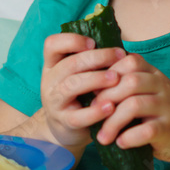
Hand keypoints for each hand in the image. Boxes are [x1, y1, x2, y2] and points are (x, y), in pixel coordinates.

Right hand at [40, 33, 123, 148]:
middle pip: (69, 64)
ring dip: (96, 79)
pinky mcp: (64, 123)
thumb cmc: (78, 95)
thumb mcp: (77, 75)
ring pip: (71, 86)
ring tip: (116, 78)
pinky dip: (95, 111)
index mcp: (52, 66)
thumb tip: (119, 44)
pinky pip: (78, 116)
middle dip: (96, 57)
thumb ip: (90, 61)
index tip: (93, 42)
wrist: (65, 129)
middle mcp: (49, 82)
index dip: (72, 40)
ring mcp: (54, 103)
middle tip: (120, 56)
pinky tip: (111, 106)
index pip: (52, 44)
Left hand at [93, 53, 169, 162]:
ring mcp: (167, 107)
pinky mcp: (169, 130)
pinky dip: (129, 138)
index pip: (130, 61)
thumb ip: (126, 83)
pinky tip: (120, 143)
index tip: (95, 89)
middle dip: (107, 97)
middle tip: (92, 112)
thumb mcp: (146, 90)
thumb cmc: (158, 110)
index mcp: (153, 73)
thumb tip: (90, 84)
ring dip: (113, 122)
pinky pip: (147, 130)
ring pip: (135, 105)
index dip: (109, 73)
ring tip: (103, 136)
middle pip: (131, 82)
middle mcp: (162, 86)